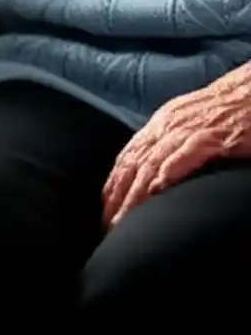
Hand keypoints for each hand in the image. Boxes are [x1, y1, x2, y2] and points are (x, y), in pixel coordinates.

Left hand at [102, 84, 250, 226]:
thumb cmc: (230, 109)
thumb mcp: (192, 122)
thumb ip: (174, 144)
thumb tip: (157, 171)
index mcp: (163, 123)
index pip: (128, 156)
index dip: (114, 184)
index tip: (105, 209)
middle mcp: (169, 125)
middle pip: (133, 163)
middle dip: (117, 196)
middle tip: (108, 225)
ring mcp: (191, 129)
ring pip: (152, 163)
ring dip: (135, 193)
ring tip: (124, 219)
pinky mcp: (216, 136)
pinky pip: (187, 154)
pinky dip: (169, 171)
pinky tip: (157, 190)